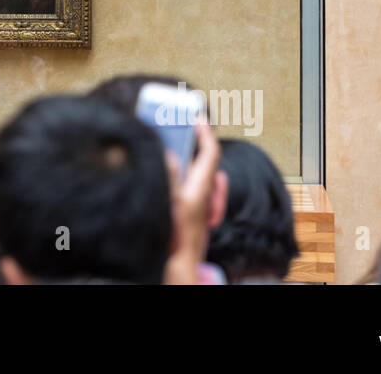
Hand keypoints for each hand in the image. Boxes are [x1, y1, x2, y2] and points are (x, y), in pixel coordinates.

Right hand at [163, 121, 220, 283]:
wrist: (179, 264)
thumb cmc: (177, 238)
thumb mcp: (170, 201)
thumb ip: (169, 174)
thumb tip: (169, 153)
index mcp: (201, 186)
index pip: (210, 151)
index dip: (205, 131)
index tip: (197, 116)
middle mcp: (204, 193)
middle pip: (205, 160)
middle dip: (195, 141)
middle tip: (182, 127)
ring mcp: (200, 203)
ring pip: (199, 172)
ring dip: (189, 158)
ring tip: (173, 148)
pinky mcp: (194, 212)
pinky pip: (194, 186)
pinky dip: (186, 175)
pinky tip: (172, 178)